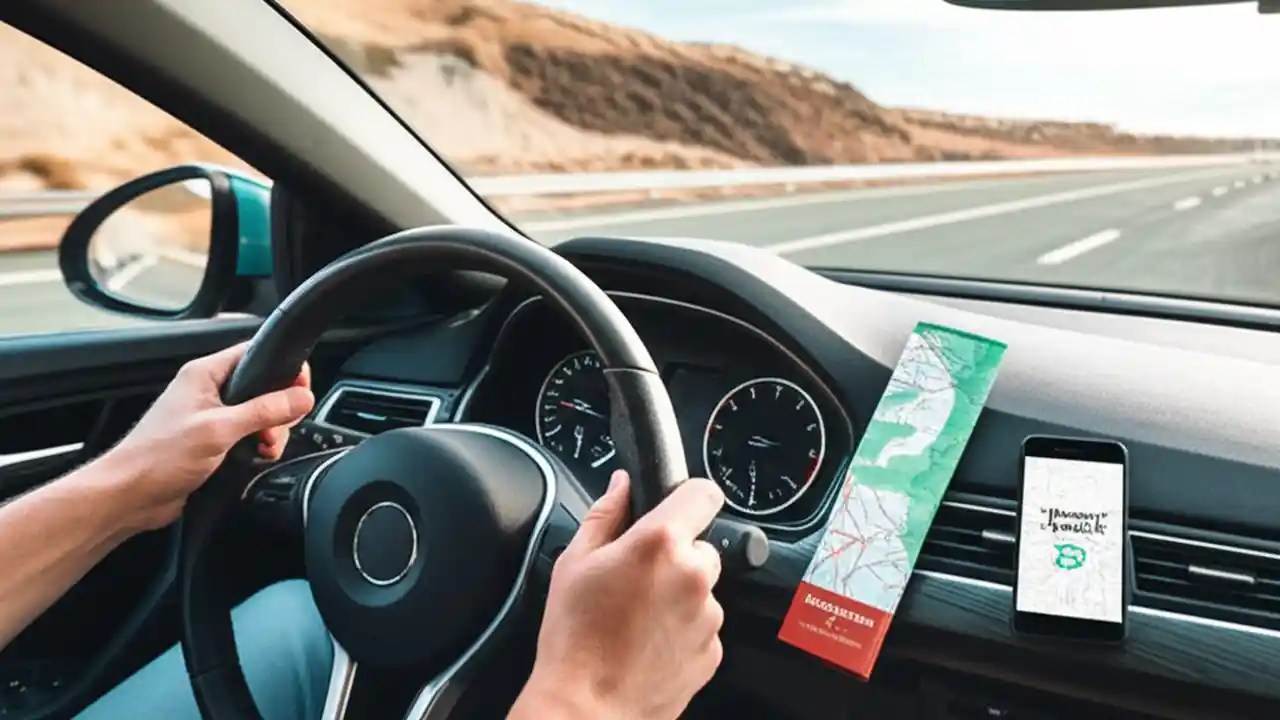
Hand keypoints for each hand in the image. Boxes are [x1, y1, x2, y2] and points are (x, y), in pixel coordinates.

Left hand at [105, 343, 313, 532]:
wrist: (130, 496)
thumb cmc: (158, 457)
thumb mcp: (219, 429)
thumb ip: (264, 411)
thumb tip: (302, 397)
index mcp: (205, 374)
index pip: (256, 354)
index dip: (284, 369)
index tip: (300, 391)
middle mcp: (209, 391)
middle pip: (265, 387)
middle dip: (279, 410)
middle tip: (274, 430)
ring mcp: (212, 417)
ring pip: (261, 415)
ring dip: (271, 432)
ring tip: (264, 448)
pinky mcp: (214, 442)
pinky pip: (249, 436)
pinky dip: (260, 446)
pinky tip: (258, 457)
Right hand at [510, 471, 725, 719]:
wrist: (587, 709)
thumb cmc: (574, 639)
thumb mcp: (574, 563)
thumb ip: (604, 514)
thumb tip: (621, 485)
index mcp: (659, 544)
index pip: (703, 494)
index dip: (690, 496)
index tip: (679, 506)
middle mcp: (692, 575)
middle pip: (701, 546)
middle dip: (676, 556)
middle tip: (639, 579)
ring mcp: (708, 616)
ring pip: (702, 589)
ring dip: (679, 596)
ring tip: (638, 619)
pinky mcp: (713, 651)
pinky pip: (703, 627)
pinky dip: (682, 631)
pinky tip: (649, 643)